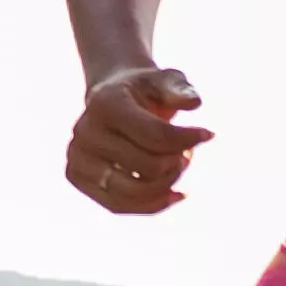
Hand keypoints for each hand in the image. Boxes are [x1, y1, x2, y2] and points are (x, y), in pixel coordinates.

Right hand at [65, 64, 207, 214]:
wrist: (113, 98)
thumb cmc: (145, 90)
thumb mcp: (165, 80)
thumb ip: (180, 89)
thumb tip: (194, 103)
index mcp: (106, 103)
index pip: (156, 135)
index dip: (188, 139)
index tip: (208, 134)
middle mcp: (85, 131)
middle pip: (147, 166)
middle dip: (177, 162)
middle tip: (188, 152)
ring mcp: (77, 156)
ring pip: (131, 192)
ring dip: (166, 185)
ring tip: (178, 168)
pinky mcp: (77, 177)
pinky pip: (117, 205)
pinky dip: (150, 204)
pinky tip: (174, 193)